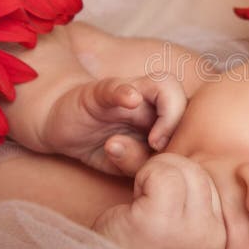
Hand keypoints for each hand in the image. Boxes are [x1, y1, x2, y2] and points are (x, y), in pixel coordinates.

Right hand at [41, 76, 186, 174]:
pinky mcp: (101, 91)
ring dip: (167, 112)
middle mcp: (149, 100)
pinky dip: (127, 92)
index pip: (189, 118)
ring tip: (154, 140)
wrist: (59, 123)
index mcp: (159, 116)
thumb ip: (141, 164)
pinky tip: (130, 101)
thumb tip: (157, 162)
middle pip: (185, 99)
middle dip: (182, 124)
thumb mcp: (122, 163)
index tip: (174, 160)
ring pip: (164, 84)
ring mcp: (128, 92)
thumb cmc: (97, 144)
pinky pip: (119, 86)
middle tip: (163, 148)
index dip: (188, 138)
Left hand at [92, 153, 225, 248]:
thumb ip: (167, 182)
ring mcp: (186, 232)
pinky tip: (132, 199)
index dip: (180, 180)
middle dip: (168, 171)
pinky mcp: (159, 223)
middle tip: (145, 193)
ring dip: (154, 172)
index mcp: (216, 240)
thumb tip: (155, 138)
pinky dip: (143, 174)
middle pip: (198, 173)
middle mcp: (209, 238)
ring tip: (139, 197)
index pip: (209, 184)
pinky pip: (161, 173)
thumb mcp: (162, 218)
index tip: (158, 195)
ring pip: (182, 168)